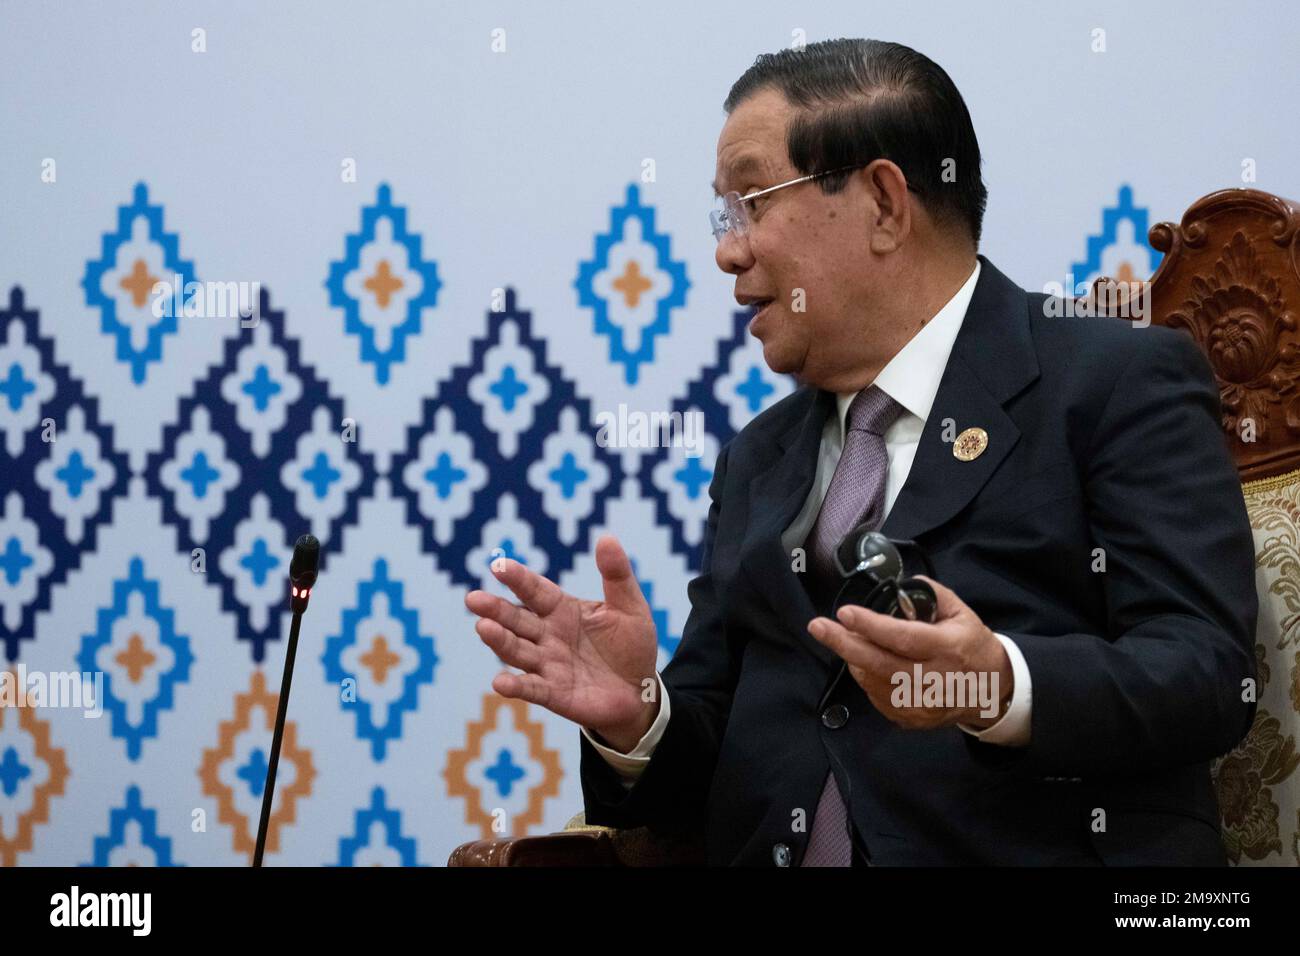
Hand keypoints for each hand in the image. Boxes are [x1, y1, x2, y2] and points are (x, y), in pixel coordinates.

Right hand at [464, 535, 660, 751]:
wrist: (641, 690)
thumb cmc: (631, 644)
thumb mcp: (629, 606)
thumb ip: (616, 575)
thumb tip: (606, 537)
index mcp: (562, 609)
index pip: (535, 590)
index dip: (517, 578)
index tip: (498, 566)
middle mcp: (547, 635)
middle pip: (516, 619)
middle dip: (495, 609)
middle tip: (474, 599)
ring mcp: (548, 664)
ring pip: (517, 650)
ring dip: (499, 640)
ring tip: (483, 628)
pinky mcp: (554, 693)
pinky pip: (532, 688)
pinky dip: (516, 685)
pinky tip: (500, 682)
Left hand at [806, 575, 1011, 729]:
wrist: (993, 690)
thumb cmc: (972, 645)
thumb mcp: (961, 612)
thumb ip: (929, 595)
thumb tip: (898, 585)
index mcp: (948, 648)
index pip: (904, 638)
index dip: (871, 626)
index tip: (845, 612)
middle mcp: (933, 680)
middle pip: (880, 663)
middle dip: (844, 644)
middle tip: (818, 627)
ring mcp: (921, 704)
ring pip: (873, 681)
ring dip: (853, 658)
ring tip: (844, 638)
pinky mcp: (912, 719)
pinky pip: (876, 697)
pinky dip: (866, 676)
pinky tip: (865, 661)